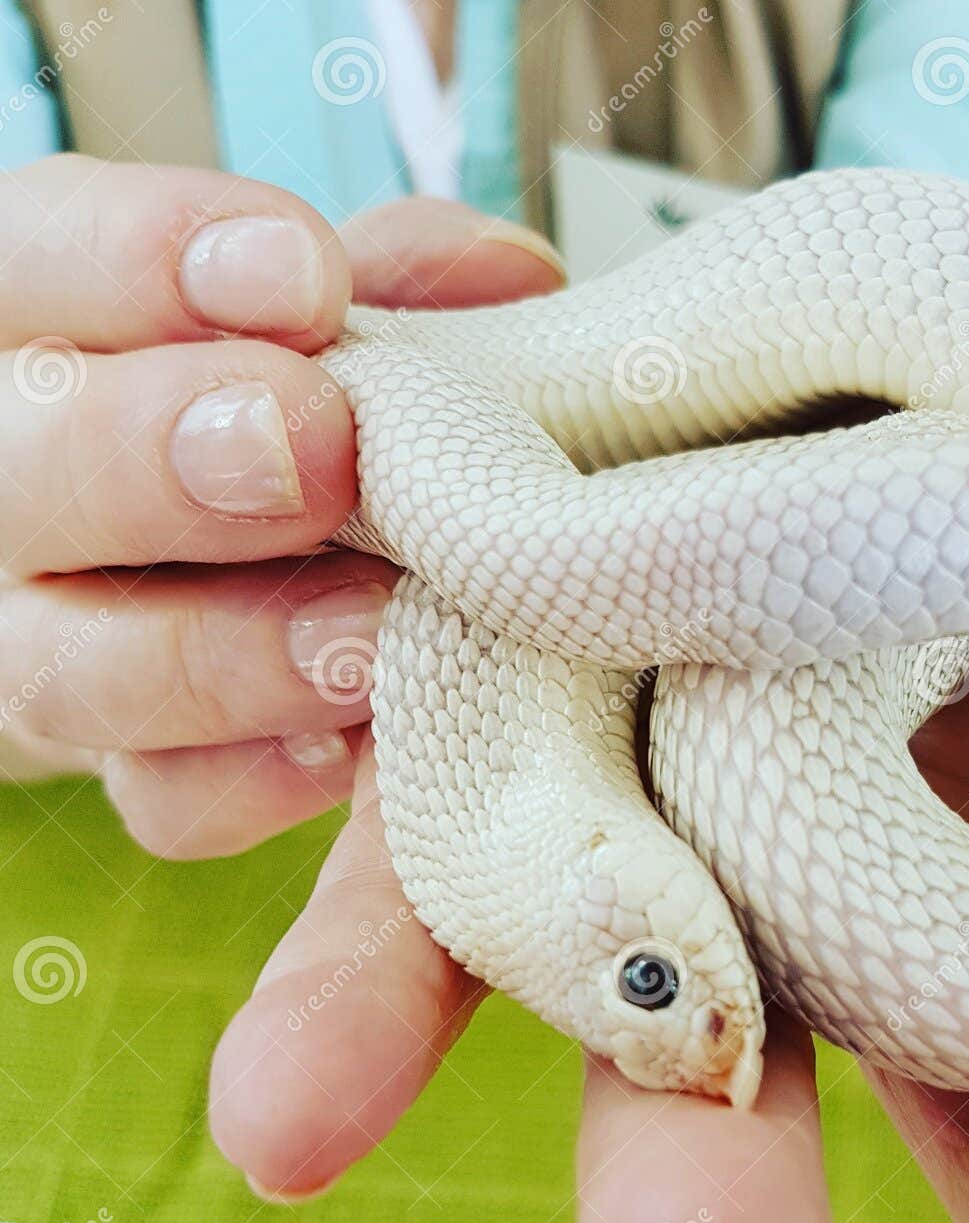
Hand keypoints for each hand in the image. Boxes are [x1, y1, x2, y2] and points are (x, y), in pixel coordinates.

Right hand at [0, 155, 561, 847]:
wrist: (288, 582)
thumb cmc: (319, 421)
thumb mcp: (354, 329)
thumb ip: (407, 292)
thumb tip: (505, 273)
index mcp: (55, 333)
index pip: (36, 261)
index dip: (147, 262)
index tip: (302, 275)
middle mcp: (23, 499)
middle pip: (21, 478)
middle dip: (160, 457)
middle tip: (315, 443)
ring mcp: (62, 650)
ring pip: (71, 668)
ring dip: (225, 654)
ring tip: (367, 634)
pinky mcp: (144, 773)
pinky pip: (167, 799)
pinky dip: (265, 783)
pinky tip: (359, 755)